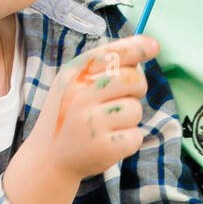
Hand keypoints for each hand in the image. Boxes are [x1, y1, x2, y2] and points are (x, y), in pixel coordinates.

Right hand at [28, 34, 158, 182]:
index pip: (112, 54)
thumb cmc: (70, 114)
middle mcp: (80, 96)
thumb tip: (150, 45)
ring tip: (108, 124)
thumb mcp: (75, 83)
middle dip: (137, 87)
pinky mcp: (104, 148)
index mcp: (74, 75)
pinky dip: (129, 139)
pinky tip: (109, 141)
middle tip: (125, 96)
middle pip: (132, 80)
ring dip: (129, 117)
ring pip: (136, 109)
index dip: (137, 48)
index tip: (154, 46)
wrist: (48, 158)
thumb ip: (106, 64)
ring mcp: (91, 123)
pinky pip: (136, 135)